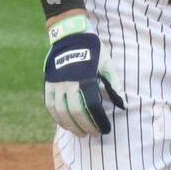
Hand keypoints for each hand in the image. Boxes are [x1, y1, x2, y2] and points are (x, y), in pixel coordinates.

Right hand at [44, 15, 125, 134]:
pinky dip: (57, 117)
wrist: (70, 35)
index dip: (99, 121)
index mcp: (85, 78)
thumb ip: (114, 85)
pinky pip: (50, 105)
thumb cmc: (93, 51)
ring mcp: (56, 83)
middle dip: (85, 126)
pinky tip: (65, 124)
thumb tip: (122, 104)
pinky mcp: (48, 83)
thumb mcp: (107, 64)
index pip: (92, 107)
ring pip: (60, 111)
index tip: (105, 129)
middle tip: (94, 134)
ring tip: (80, 133)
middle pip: (75, 112)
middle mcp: (69, 83)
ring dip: (70, 125)